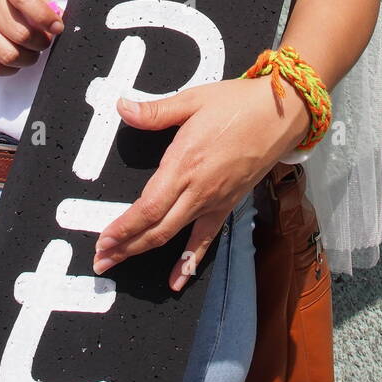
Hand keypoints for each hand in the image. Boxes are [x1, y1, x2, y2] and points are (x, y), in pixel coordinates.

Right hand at [0, 0, 62, 76]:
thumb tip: (56, 23)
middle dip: (41, 43)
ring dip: (27, 59)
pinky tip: (14, 59)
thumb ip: (38, 0)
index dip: (46, 17)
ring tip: (31, 52)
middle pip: (21, 34)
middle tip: (44, 41)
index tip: (57, 27)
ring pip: (8, 55)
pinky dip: (9, 69)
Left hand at [92, 75, 309, 291]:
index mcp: (184, 162)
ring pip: (173, 236)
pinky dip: (190, 263)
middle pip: (155, 228)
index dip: (123, 227)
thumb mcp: (193, 100)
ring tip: (119, 263)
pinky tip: (177, 281)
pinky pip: (205, 240)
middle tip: (101, 259)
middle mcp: (197, 189)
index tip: (103, 239)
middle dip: (125, 246)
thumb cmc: (237, 104)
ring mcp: (214, 201)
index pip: (147, 206)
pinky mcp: (227, 205)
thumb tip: (122, 107)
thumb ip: (155, 111)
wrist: (280, 115)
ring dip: (144, 251)